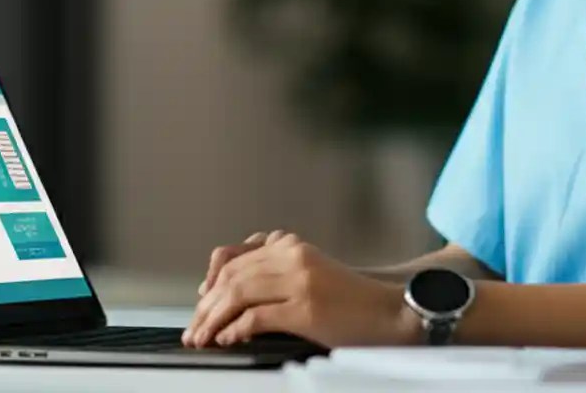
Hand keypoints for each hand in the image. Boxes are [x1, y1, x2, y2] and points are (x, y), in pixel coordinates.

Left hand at [181, 233, 420, 348]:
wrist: (392, 313)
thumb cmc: (353, 301)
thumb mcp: (311, 274)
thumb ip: (277, 272)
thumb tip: (234, 289)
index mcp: (292, 245)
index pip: (234, 258)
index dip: (210, 281)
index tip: (199, 302)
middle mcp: (293, 256)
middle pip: (231, 276)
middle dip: (206, 305)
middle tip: (193, 328)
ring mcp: (299, 280)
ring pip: (237, 294)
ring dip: (213, 319)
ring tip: (203, 337)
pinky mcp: (305, 307)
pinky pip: (255, 317)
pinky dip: (234, 330)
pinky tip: (227, 340)